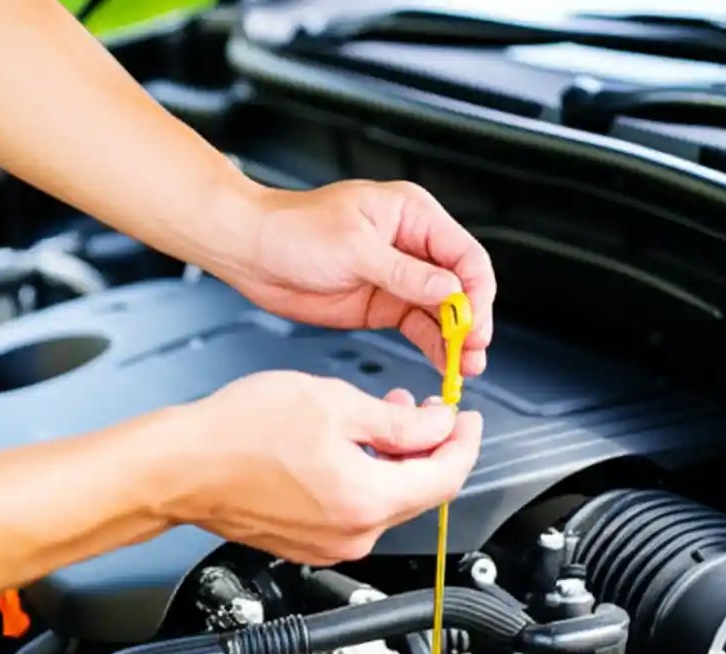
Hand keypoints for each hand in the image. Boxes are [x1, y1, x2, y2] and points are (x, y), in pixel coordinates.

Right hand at [163, 371, 482, 564]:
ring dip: (396, 459)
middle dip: (430, 448)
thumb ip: (399, 421)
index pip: (447, 477)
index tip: (466, 418)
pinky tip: (352, 443)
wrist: (180, 466)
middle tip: (427, 410)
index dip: (464, 442)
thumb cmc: (239, 433)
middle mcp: (353, 534)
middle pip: (420, 492)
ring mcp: (330, 544)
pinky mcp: (308, 541)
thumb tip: (439, 426)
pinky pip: (356, 509)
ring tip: (383, 416)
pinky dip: (366, 476)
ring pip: (387, 499)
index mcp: (366, 501)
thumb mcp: (335, 404)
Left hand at [219, 180, 495, 376]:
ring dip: (457, 338)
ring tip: (465, 366)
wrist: (250, 251)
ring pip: (444, 311)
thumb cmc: (293, 230)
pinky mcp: (383, 304)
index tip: (474, 324)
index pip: (464, 254)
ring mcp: (399, 277)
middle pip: (461, 285)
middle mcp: (412, 245)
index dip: (476, 292)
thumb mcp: (354, 249)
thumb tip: (450, 291)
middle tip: (473, 351)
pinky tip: (445, 363)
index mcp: (412, 215)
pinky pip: (420, 327)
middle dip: (471, 319)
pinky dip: (435, 345)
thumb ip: (405, 273)